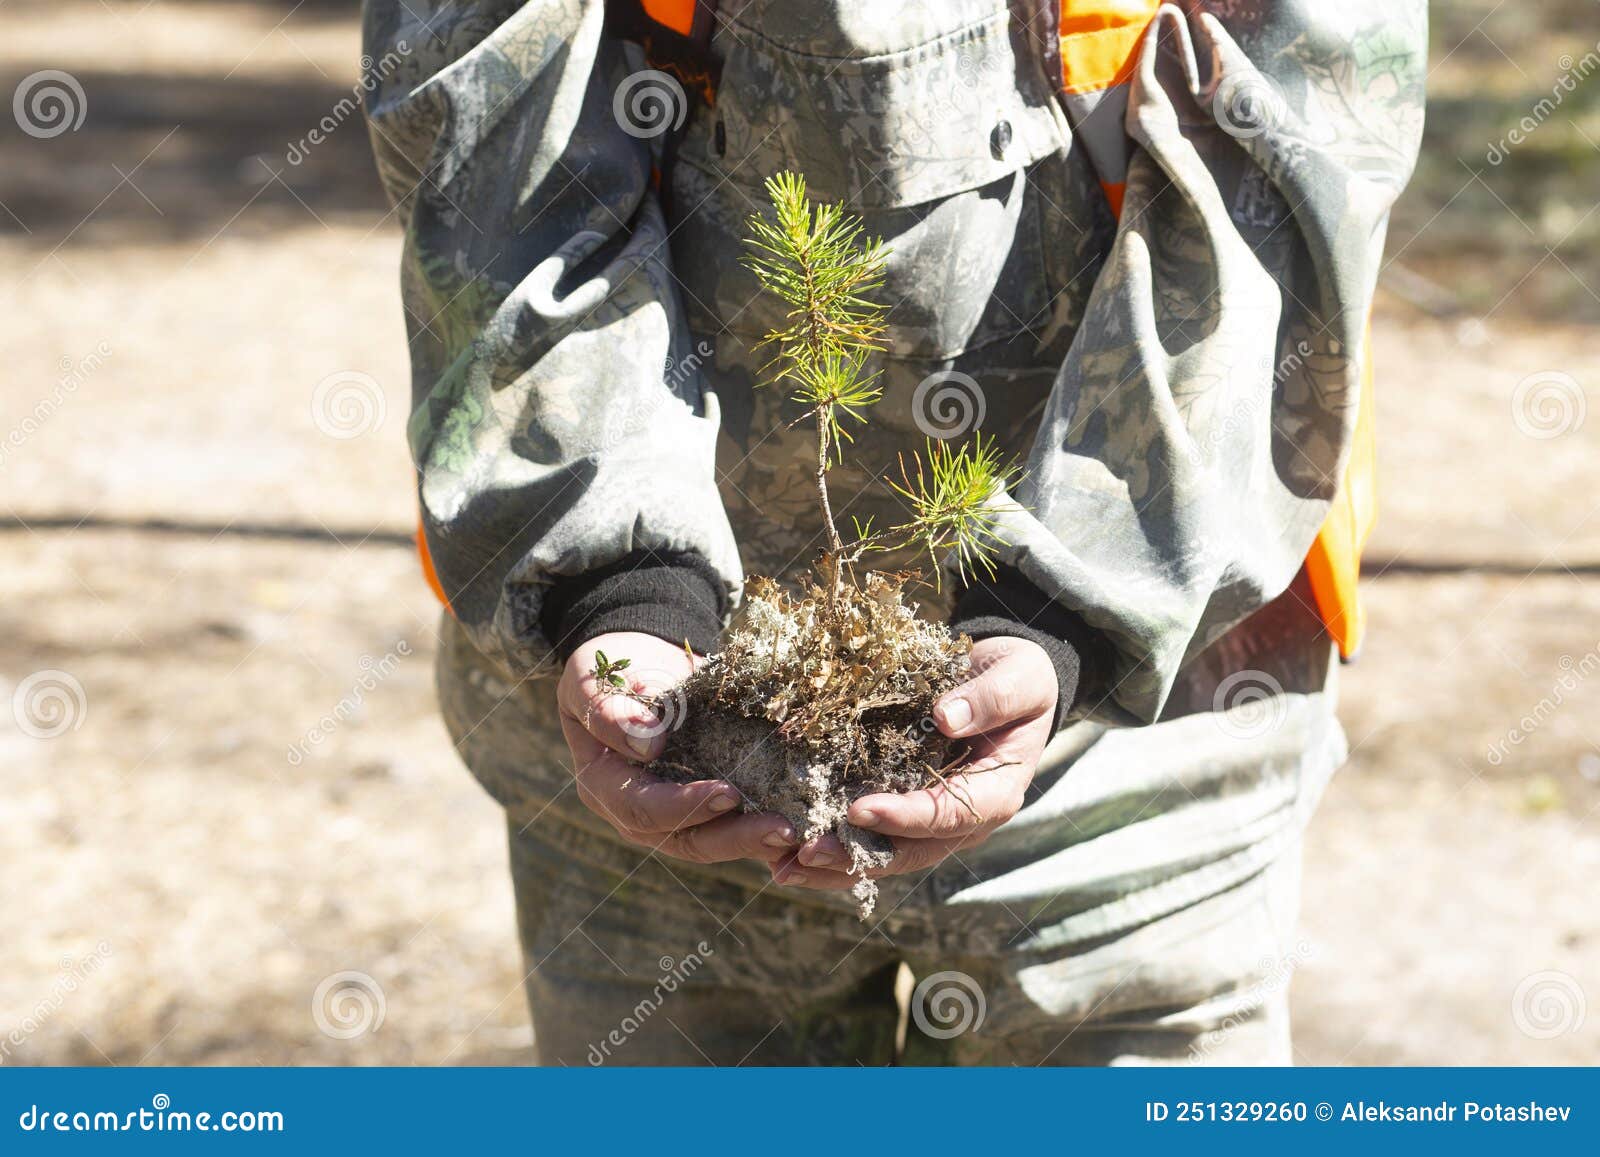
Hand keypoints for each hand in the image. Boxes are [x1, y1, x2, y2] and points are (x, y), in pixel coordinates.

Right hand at [558, 632, 799, 863]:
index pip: (643, 809)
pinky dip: (764, 829)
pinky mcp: (706, 802)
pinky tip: (803, 829)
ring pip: (714, 841)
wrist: (639, 659)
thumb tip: (648, 744)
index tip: (727, 792)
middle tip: (781, 829)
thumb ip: (611, 711)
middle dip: (734, 837)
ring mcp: (675, 811)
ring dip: (756, 840)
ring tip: (798, 833)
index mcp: (605, 785)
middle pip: (685, 839)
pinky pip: (734, 824)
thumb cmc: (609, 668)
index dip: (684, 806)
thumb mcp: (593, 680)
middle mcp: (639, 810)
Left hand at [769, 635, 1055, 888]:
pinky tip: (786, 852)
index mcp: (995, 793)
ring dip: (833, 865)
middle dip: (855, 856)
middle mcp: (962, 819)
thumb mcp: (1019, 678)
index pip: (946, 815)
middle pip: (907, 851)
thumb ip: (990, 699)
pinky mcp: (905, 808)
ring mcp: (931, 819)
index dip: (902, 816)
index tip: (858, 809)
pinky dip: (831, 845)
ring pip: (882, 856)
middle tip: (805, 853)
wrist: (1008, 681)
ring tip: (782, 866)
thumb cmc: (1018, 677)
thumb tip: (945, 717)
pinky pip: (869, 837)